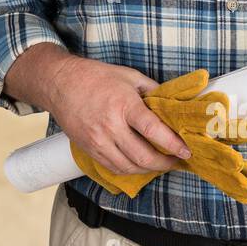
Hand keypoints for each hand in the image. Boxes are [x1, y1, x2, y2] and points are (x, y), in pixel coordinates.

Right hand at [48, 55, 191, 176]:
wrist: (60, 83)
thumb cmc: (95, 77)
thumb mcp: (129, 76)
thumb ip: (152, 91)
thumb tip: (172, 105)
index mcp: (124, 105)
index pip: (153, 131)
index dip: (173, 144)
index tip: (186, 151)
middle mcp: (110, 126)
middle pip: (143, 156)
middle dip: (164, 163)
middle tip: (175, 161)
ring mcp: (97, 140)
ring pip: (128, 167)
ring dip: (148, 169)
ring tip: (160, 164)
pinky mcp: (88, 149)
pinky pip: (113, 168)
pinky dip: (129, 169)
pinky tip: (139, 164)